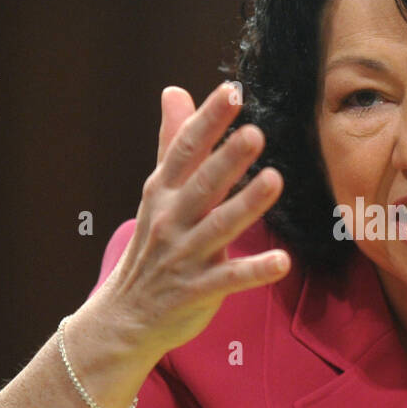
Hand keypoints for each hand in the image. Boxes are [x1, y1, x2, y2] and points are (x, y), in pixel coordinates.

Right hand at [92, 82, 289, 355]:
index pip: (186, 149)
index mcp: (163, 192)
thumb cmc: (151, 247)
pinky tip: (283, 262)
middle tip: (255, 133)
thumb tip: (174, 90)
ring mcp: (183, 256)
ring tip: (274, 180)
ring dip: (246, 205)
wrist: (123, 317)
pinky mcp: (197, 290)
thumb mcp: (156, 193)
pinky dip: (254, 271)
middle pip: (202, 185)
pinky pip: (229, 279)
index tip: (232, 91)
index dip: (208, 120)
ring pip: (217, 227)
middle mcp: (171, 220)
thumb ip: (172, 143)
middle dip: (227, 160)